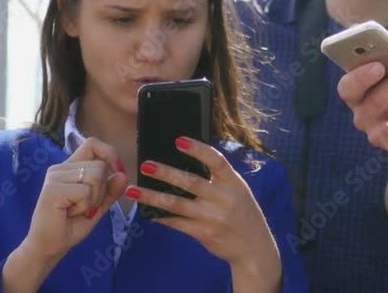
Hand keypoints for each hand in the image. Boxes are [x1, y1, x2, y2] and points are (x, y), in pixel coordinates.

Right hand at [21, 137, 126, 262]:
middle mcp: (60, 168)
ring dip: (94, 198)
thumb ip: (110, 190)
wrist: (48, 248)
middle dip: (103, 189)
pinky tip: (70, 213)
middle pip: (100, 164)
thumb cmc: (70, 226)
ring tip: (78, 210)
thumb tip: (122, 174)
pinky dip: (86, 206)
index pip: (92, 144)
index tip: (117, 171)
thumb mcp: (97, 206)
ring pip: (96, 176)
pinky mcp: (52, 190)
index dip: (109, 153)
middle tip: (86, 206)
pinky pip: (86, 191)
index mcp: (69, 168)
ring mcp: (54, 177)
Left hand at [127, 137, 280, 287]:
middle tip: (146, 165)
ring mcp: (213, 217)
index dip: (198, 149)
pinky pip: (177, 223)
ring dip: (153, 197)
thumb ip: (218, 178)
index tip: (179, 140)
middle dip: (166, 173)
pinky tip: (148, 212)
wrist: (253, 247)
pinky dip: (161, 217)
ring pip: (177, 204)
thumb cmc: (243, 212)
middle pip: (191, 182)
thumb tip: (187, 162)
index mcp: (233, 182)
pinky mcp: (203, 233)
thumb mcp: (238, 190)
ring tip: (134, 190)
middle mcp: (223, 198)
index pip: (216, 160)